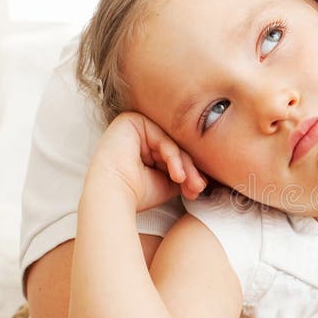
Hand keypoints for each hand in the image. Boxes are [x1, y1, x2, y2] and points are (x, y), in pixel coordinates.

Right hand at [88, 112, 206, 211]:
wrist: (113, 197)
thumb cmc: (137, 193)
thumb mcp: (168, 181)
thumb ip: (183, 170)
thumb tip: (204, 173)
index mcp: (143, 146)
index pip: (174, 153)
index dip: (190, 171)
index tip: (198, 189)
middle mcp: (137, 133)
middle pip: (174, 146)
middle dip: (190, 169)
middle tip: (199, 188)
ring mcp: (133, 124)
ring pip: (171, 142)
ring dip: (186, 166)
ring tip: (191, 185)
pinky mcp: (130, 120)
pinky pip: (163, 138)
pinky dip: (174, 158)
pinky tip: (178, 176)